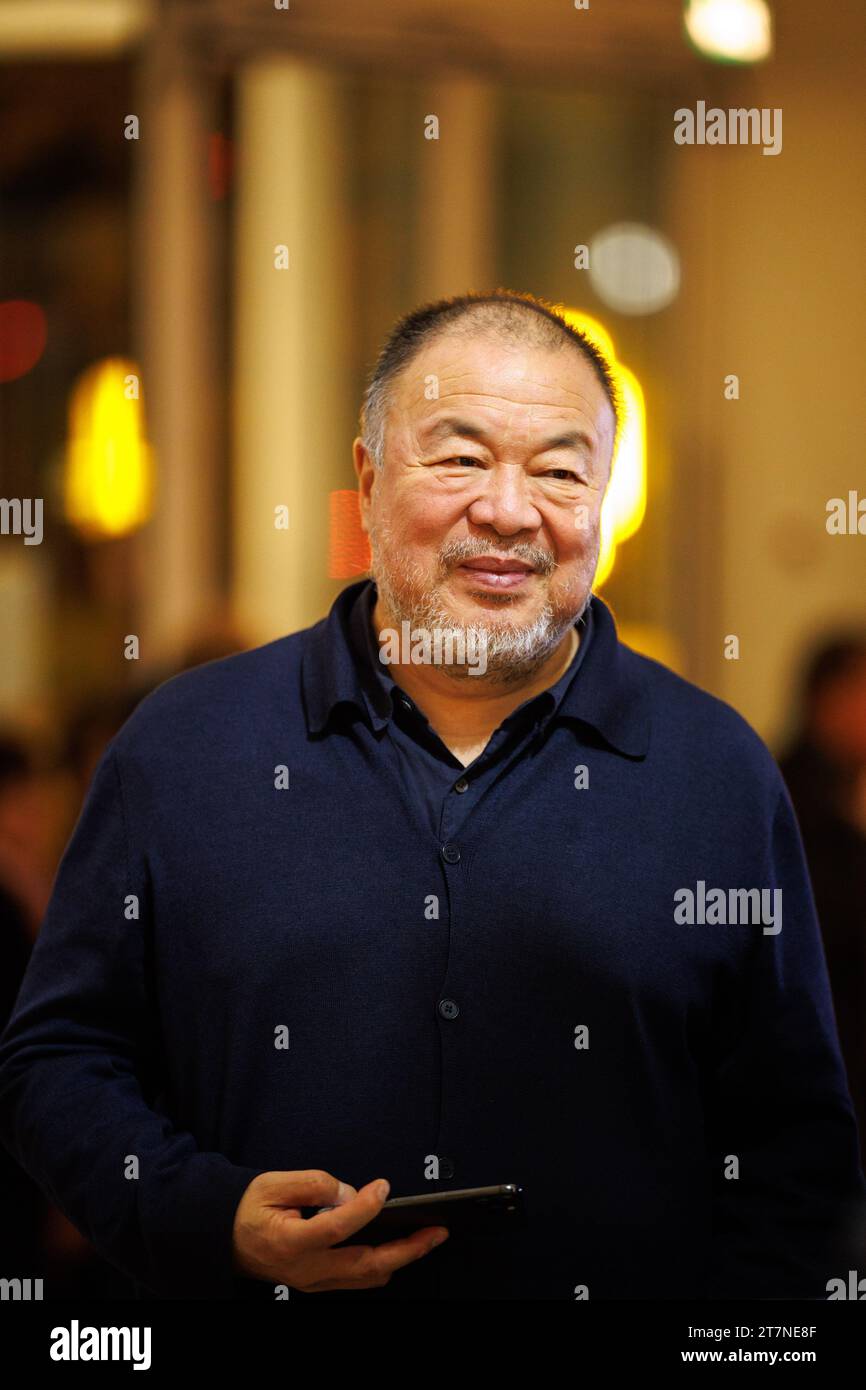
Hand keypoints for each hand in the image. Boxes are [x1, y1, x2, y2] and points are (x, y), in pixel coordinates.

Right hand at [231, 1169, 448, 1290]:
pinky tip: (396, 1246)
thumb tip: (349, 1194)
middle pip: (367, 1265)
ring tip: (426, 1238)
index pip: (339, 1226)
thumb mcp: (272, 1183)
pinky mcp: (318, 1281)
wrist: (224, 1238)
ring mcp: (314, 1280)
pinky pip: (357, 1278)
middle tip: (436, 1231)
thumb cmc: (248, 1208)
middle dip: (408, 1249)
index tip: (383, 1187)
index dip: (366, 1206)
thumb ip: (313, 1184)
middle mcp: (307, 1268)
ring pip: (367, 1277)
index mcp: (292, 1242)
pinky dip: (382, 1263)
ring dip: (400, 1258)